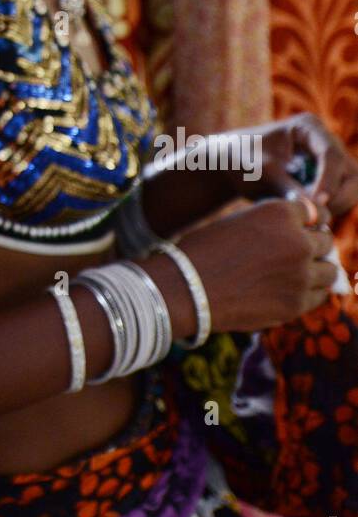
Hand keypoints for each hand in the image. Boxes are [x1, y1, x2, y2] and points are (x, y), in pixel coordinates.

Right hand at [178, 196, 339, 333]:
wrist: (186, 287)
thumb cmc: (206, 250)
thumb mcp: (242, 222)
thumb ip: (275, 226)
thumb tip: (305, 235)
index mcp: (280, 212)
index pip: (316, 212)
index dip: (309, 222)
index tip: (302, 230)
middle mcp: (298, 240)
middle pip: (326, 241)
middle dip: (314, 246)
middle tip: (296, 254)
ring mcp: (301, 275)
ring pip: (330, 271)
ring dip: (317, 270)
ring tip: (297, 274)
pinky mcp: (296, 304)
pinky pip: (318, 296)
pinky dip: (309, 293)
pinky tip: (290, 290)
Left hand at [219, 113, 357, 217]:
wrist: (232, 166)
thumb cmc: (243, 160)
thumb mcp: (262, 173)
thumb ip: (288, 188)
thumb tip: (316, 211)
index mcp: (309, 127)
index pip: (331, 155)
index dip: (328, 181)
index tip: (316, 203)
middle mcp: (325, 141)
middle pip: (352, 173)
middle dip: (339, 196)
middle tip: (317, 214)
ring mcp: (330, 162)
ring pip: (352, 188)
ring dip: (336, 206)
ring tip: (308, 215)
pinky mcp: (328, 180)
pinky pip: (342, 199)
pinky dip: (330, 210)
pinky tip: (308, 216)